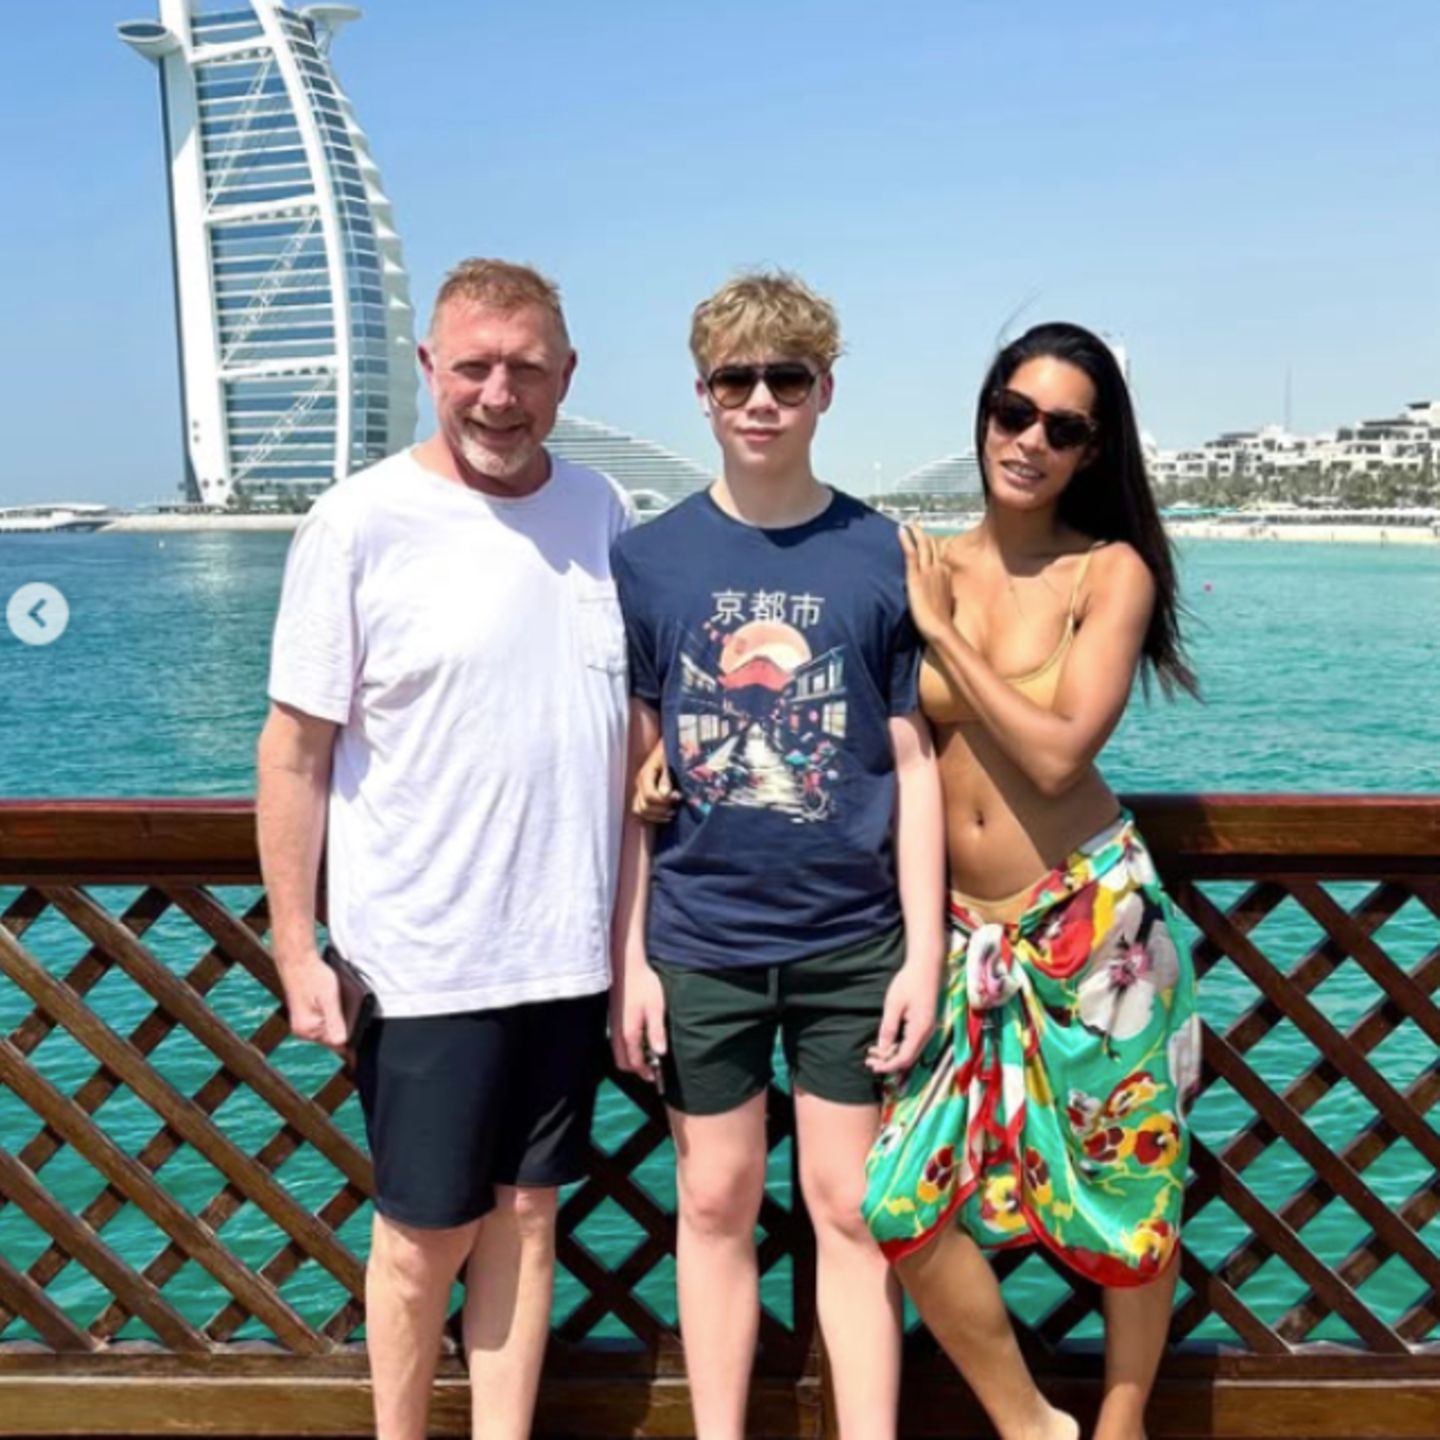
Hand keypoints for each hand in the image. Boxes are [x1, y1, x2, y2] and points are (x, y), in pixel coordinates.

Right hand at [277, 950, 348, 1053]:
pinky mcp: (303, 1018)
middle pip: (332, 1039)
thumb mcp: (329, 999)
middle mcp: (303, 1032)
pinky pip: (322, 1023)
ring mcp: (301, 1026)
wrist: (297, 961)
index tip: (362, 1036)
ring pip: (327, 1031)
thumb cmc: (313, 977)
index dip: (352, 1040)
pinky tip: (332, 1004)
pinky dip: (330, 1016)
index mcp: (308, 1030)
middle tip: (349, 1010)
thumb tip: (342, 1042)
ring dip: (337, 1022)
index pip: (336, 1045)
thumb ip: (335, 1022)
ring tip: (338, 1004)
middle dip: (344, 1028)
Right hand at [611, 956, 667, 1084]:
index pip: (635, 1062)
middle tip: (651, 1069)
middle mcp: (617, 1033)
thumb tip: (660, 1053)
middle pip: (623, 1062)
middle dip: (636, 1069)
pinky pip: (616, 1042)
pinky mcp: (612, 1018)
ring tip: (646, 1055)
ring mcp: (613, 1025)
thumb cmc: (643, 985)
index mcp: (629, 1033)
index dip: (645, 1072)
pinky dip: (626, 1048)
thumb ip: (657, 1032)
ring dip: (631, 1058)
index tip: (656, 1076)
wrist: (626, 966)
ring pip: (618, 1052)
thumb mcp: (656, 1008)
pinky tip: (638, 1039)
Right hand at [632, 739, 679, 823]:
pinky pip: (641, 811)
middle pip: (644, 807)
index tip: (678, 797)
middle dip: (661, 809)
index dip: (664, 801)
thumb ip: (666, 777)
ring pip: (640, 811)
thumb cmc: (669, 752)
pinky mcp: (642, 795)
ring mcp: (639, 790)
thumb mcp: (669, 760)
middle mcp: (639, 784)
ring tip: (671, 812)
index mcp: (645, 775)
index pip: (650, 796)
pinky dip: (653, 816)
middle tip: (676, 806)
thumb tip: (665, 794)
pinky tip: (666, 814)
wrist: (665, 748)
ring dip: (656, 815)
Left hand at [866, 959, 940, 1074]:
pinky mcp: (924, 1024)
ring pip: (910, 1052)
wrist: (926, 966)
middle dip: (888, 1063)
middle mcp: (927, 1034)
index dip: (887, 1065)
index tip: (871, 1065)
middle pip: (908, 1059)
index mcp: (920, 1030)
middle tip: (868, 1060)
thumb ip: (888, 1028)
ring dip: (892, 1055)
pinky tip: (885, 1043)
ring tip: (872, 1052)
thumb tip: (881, 1049)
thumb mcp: (894, 1005)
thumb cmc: (909, 982)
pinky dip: (898, 1046)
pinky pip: (911, 1043)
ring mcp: (927, 1030)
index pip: (904, 1058)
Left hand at [899, 524, 954, 643]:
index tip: (927, 542)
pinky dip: (906, 539)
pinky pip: (911, 553)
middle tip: (917, 525)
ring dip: (916, 533)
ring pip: (922, 546)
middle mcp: (939, 570)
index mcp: (946, 576)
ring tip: (909, 523)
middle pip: (931, 548)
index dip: (932, 550)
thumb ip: (945, 597)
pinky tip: (901, 530)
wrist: (940, 628)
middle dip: (924, 536)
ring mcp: (928, 571)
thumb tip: (947, 598)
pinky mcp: (916, 576)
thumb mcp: (947, 606)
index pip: (937, 558)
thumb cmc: (942, 623)